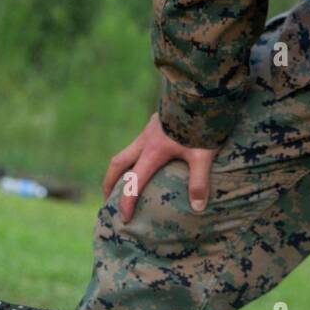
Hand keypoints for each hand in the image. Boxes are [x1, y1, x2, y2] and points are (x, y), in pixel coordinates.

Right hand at [102, 112, 217, 222]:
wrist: (199, 92)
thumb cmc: (201, 124)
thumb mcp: (203, 155)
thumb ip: (199, 181)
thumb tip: (197, 208)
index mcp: (153, 151)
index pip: (134, 182)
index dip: (127, 201)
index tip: (124, 217)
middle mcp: (145, 140)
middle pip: (117, 163)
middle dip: (109, 182)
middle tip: (107, 199)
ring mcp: (149, 129)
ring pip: (126, 151)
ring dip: (121, 168)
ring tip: (124, 182)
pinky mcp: (156, 122)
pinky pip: (139, 143)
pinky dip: (135, 156)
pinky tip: (148, 160)